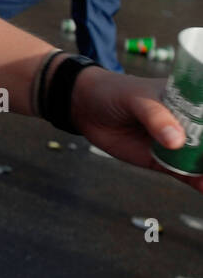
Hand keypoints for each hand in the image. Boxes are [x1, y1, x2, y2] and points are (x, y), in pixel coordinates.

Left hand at [70, 68, 195, 190]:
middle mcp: (191, 124)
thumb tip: (176, 141)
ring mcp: (180, 144)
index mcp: (192, 99)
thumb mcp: (135, 99)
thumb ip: (155, 117)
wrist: (85, 109)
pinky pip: (188, 175)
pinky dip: (201, 183)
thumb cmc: (114, 93)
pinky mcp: (166, 162)